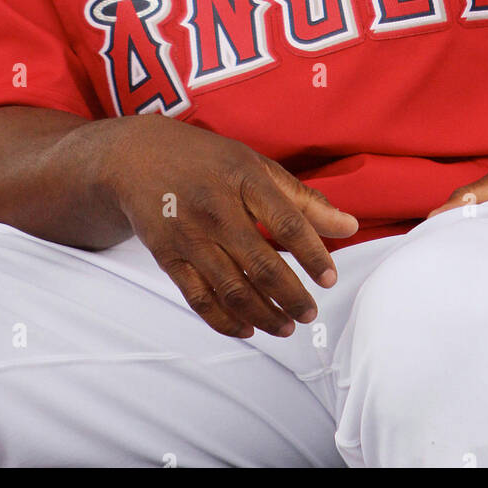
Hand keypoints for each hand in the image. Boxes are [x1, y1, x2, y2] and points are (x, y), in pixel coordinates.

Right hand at [104, 117, 358, 339]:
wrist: (137, 157)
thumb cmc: (208, 161)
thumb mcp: (256, 166)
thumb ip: (303, 199)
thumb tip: (350, 226)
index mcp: (244, 179)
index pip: (288, 224)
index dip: (314, 256)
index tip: (330, 280)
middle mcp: (216, 208)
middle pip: (262, 264)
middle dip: (291, 296)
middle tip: (310, 314)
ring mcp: (189, 235)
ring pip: (232, 288)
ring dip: (263, 315)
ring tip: (286, 328)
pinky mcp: (167, 256)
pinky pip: (199, 298)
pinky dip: (225, 321)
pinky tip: (248, 329)